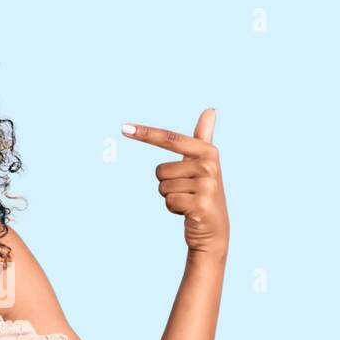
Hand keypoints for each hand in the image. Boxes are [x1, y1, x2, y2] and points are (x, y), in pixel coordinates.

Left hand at [122, 108, 228, 256]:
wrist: (215, 229)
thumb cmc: (203, 192)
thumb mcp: (205, 163)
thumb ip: (204, 137)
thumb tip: (210, 109)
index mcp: (208, 152)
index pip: (170, 139)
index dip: (146, 133)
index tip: (124, 128)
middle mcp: (209, 166)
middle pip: (160, 170)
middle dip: (167, 184)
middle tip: (186, 192)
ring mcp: (206, 185)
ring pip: (162, 187)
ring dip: (170, 197)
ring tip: (188, 201)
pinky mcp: (200, 205)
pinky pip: (168, 201)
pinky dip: (173, 208)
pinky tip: (188, 212)